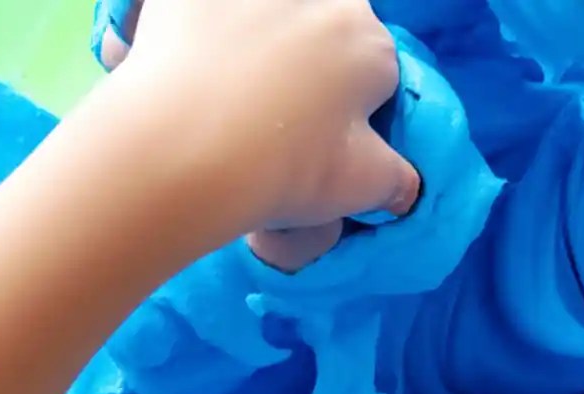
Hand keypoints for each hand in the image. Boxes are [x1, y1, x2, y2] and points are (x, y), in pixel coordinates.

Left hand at [99, 0, 420, 270]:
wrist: (179, 152)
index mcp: (370, 43)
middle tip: (266, 121)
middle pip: (320, 34)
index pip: (374, 72)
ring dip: (253, 43)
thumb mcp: (362, 186)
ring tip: (220, 96)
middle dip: (304, 68)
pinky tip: (177, 69)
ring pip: (263, 17)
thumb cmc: (285, 169)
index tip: (318, 142)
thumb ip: (396, 180)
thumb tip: (406, 185)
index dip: (349, 110)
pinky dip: (190, 29)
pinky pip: (198, 10)